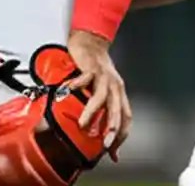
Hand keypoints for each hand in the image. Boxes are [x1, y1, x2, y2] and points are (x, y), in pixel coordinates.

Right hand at [66, 29, 132, 157]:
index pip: (126, 117)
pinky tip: (68, 91)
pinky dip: (77, 85)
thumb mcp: (103, 92)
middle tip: (106, 144)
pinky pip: (85, 78)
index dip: (122, 134)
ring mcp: (104, 77)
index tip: (113, 151)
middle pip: (118, 109)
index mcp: (119, 94)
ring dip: (93, 112)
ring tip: (83, 125)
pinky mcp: (91, 67)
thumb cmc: (95, 71)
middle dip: (113, 128)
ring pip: (102, 96)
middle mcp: (114, 86)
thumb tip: (98, 126)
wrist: (91, 43)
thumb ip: (103, 112)